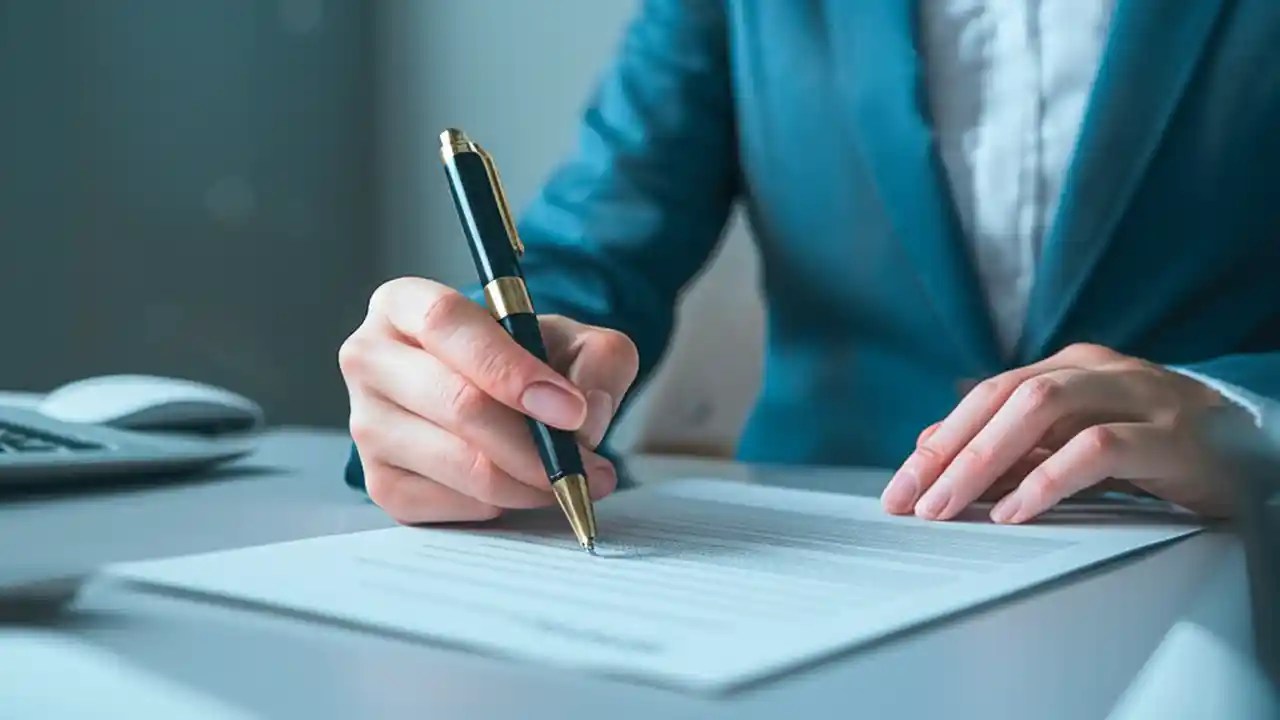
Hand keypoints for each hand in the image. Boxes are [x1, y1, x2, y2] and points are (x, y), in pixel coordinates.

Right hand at [339, 277, 638, 523]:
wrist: (494, 401)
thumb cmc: (524, 360)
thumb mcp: (573, 338)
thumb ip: (597, 362)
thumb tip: (586, 419)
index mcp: (403, 303)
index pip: (446, 323)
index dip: (512, 369)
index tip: (572, 411)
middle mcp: (371, 359)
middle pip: (456, 403)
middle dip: (535, 444)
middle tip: (589, 465)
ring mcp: (367, 425)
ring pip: (459, 463)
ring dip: (529, 481)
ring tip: (572, 479)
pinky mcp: (382, 483)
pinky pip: (452, 504)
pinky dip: (504, 504)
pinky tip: (526, 489)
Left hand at [881, 343, 1241, 523]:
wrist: (1257, 450)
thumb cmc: (1156, 446)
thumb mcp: (1075, 440)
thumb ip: (1013, 444)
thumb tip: (932, 451)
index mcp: (1068, 367)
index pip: (984, 397)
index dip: (936, 443)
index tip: (899, 490)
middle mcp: (1096, 370)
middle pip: (1003, 397)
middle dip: (949, 452)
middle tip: (913, 501)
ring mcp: (1136, 396)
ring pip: (1042, 407)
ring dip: (985, 460)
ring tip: (951, 505)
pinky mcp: (1170, 436)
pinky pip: (1097, 448)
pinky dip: (1049, 477)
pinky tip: (1017, 509)